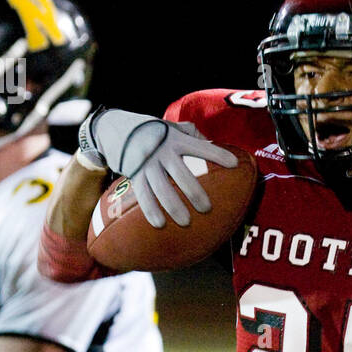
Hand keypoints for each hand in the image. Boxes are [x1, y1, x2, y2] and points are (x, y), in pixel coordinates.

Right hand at [79, 108, 238, 227]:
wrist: (116, 128)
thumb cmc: (153, 130)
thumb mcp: (172, 127)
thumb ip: (192, 133)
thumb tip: (213, 143)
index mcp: (176, 139)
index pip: (201, 147)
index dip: (218, 154)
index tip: (235, 164)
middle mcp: (162, 152)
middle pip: (182, 174)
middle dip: (195, 193)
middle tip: (207, 209)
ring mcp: (147, 164)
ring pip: (162, 189)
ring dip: (174, 207)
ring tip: (186, 222)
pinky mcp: (134, 174)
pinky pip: (143, 195)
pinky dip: (151, 210)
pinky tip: (160, 224)